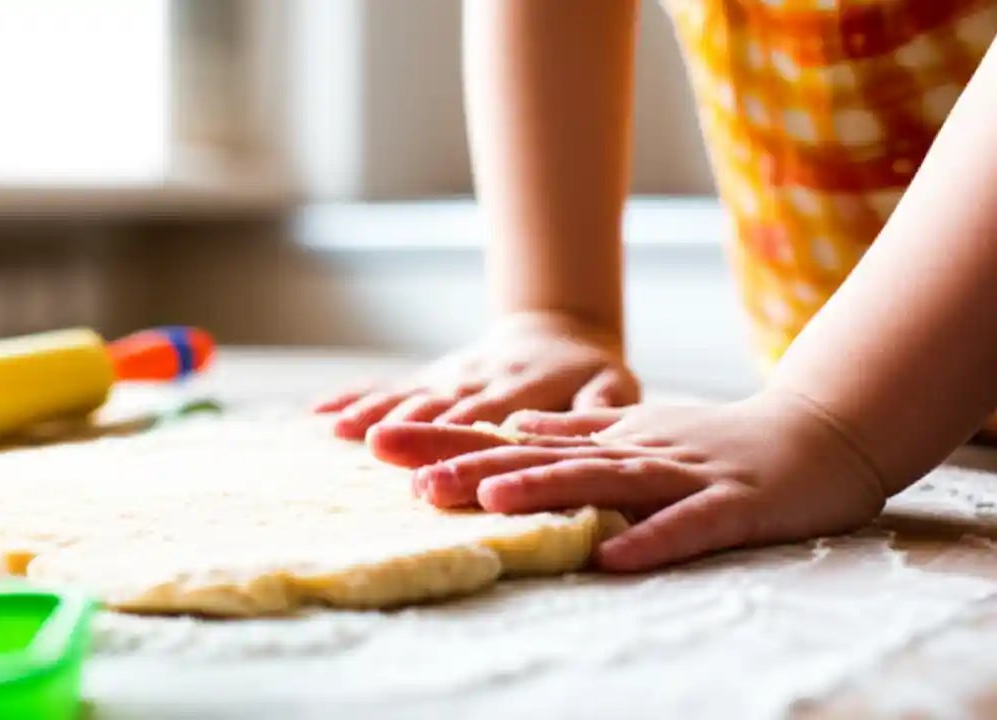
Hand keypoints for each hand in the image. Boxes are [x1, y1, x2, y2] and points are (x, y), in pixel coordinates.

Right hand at [314, 312, 637, 439]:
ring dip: (373, 411)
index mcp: (525, 387)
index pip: (492, 418)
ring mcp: (450, 378)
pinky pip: (389, 387)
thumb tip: (591, 427)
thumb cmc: (591, 373)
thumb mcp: (614, 384)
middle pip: (440, 409)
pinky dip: (353, 397)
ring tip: (338, 430)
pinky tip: (318, 412)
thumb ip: (602, 407)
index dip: (465, 437)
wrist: (557, 330)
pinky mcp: (431, 378)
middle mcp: (480, 381)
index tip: (438, 457)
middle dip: (409, 428)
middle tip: (374, 448)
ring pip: (408, 396)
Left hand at [367, 390, 887, 571]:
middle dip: (472, 467)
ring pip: (602, 482)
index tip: (379, 444)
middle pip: (539, 458)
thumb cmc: (719, 440)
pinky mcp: (732, 504)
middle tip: (406, 479)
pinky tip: (612, 557)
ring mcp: (679, 474)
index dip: (446, 441)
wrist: (819, 432)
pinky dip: (652, 538)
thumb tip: (510, 429)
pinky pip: (688, 526)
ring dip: (544, 491)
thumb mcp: (636, 429)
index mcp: (603, 438)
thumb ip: (574, 431)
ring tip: (486, 503)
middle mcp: (629, 450)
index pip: (511, 439)